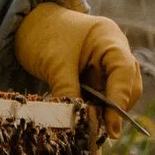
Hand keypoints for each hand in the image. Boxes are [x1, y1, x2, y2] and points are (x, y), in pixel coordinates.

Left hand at [14, 3, 143, 135]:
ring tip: (87, 125)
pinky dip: (94, 107)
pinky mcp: (97, 75)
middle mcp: (115, 50)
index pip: (124, 71)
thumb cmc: (43, 35)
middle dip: (114, 108)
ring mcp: (108, 64)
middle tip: (97, 129)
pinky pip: (102, 96)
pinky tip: (82, 118)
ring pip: (115, 94)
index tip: (112, 126)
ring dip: (103, 110)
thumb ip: (68, 91)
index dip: (120, 99)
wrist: (27, 26)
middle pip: (127, 85)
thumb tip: (76, 123)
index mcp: (108, 37)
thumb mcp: (54, 64)